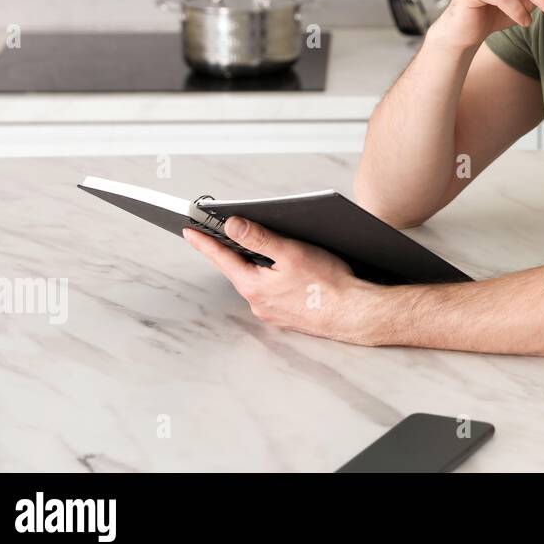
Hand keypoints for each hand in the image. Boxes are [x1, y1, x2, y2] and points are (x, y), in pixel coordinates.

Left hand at [182, 216, 383, 345]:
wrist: (355, 314)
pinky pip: (273, 293)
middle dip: (234, 253)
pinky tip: (290, 274)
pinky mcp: (289, 317)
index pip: (222, 258)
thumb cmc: (329, 284)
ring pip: (258, 282)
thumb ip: (259, 238)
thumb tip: (231, 226)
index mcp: (254, 285)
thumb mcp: (292, 252)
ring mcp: (273, 312)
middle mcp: (258, 302)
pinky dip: (274, 280)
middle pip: (239, 270)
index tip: (189, 232)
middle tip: (224, 236)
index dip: (205, 242)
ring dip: (258, 267)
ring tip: (265, 252)